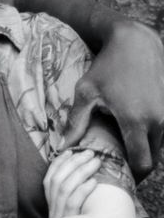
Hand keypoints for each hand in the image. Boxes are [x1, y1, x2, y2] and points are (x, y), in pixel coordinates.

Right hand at [43, 149, 100, 217]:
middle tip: (90, 153)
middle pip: (57, 180)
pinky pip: (73, 202)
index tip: (71, 151)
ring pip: (65, 188)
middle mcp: (52, 208)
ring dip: (81, 171)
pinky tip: (94, 181)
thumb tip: (84, 175)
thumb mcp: (71, 214)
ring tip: (96, 162)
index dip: (59, 162)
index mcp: (50, 204)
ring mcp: (60, 216)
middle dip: (73, 162)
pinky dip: (83, 189)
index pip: (49, 178)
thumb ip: (72, 197)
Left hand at [64, 20, 163, 180]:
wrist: (136, 43)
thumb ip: (76, 121)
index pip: (142, 163)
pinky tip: (134, 132)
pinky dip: (151, 137)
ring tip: (124, 147)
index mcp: (136, 120)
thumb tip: (64, 146)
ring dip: (145, 150)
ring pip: (160, 145)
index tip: (117, 173)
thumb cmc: (107, 67)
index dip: (131, 174)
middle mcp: (158, 120)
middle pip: (153, 158)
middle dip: (138, 164)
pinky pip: (163, 132)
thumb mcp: (86, 91)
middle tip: (118, 163)